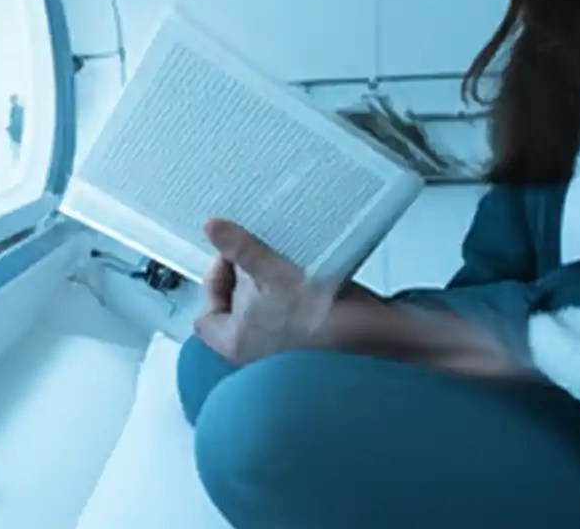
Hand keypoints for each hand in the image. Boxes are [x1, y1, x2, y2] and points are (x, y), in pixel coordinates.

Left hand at [193, 218, 336, 365]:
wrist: (375, 337)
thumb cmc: (321, 320)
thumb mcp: (274, 274)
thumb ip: (241, 250)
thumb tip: (214, 228)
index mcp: (235, 342)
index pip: (204, 316)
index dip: (214, 282)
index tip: (231, 256)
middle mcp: (255, 351)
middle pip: (236, 308)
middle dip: (246, 280)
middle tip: (259, 257)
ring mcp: (282, 347)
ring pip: (264, 308)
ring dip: (271, 284)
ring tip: (283, 263)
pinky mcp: (309, 340)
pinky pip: (290, 311)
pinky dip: (293, 293)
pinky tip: (306, 275)